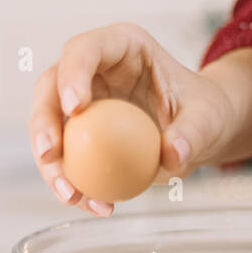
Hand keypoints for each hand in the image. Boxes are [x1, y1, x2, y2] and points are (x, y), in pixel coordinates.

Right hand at [28, 25, 251, 215]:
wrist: (199, 132)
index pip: (84, 50)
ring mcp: (81, 103)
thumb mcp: (208, 118)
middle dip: (43, 122)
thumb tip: (172, 155)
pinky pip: (65, 159)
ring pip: (48, 127)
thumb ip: (193, 132)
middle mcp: (92, 70)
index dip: (72, 74)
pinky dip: (72, 183)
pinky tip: (92, 205)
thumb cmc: (204, 112)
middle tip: (51, 154)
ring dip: (51, 164)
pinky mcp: (79, 134)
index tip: (75, 109)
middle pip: (50, 88)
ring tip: (72, 195)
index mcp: (121, 47)